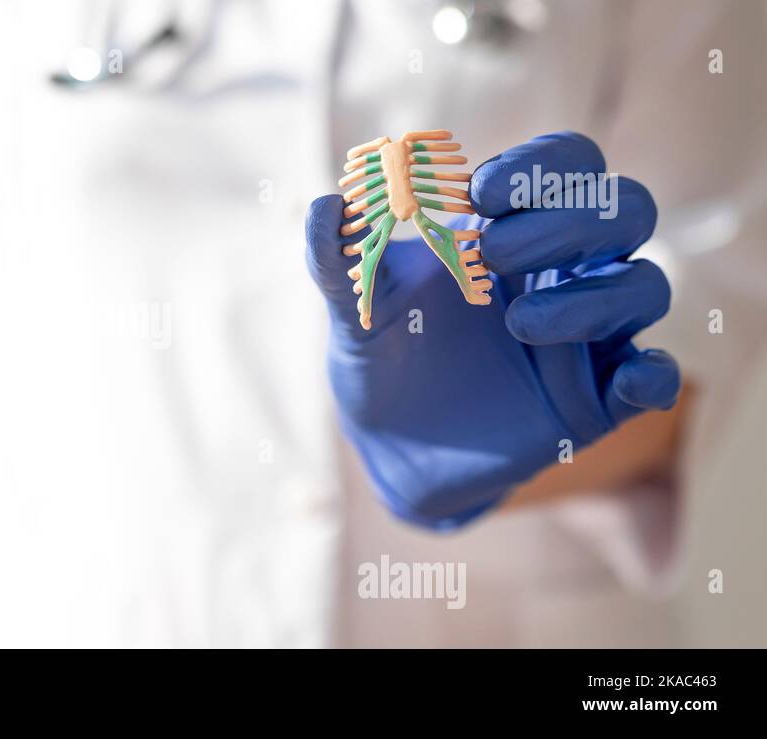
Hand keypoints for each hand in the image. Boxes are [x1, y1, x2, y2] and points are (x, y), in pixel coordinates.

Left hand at [305, 131, 679, 530]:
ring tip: (516, 325)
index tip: (481, 193)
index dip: (543, 166)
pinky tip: (625, 381)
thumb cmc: (381, 353)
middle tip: (491, 251)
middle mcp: (565, 270)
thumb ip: (339, 260)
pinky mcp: (595, 400)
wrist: (387, 442)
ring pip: (644, 286)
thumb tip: (325, 205)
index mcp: (513, 227)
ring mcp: (587, 335)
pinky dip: (653, 375)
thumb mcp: (354, 309)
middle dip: (568, 220)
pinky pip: (653, 377)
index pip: (569, 165)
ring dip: (593, 298)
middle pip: (624, 210)